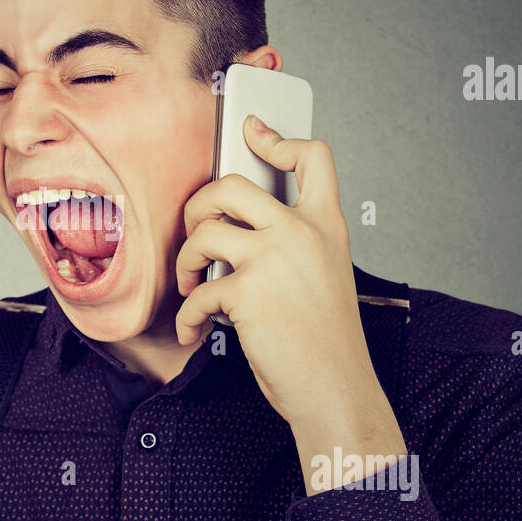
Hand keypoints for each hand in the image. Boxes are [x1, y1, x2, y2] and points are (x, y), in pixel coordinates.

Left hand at [174, 115, 404, 487]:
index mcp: (326, 226)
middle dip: (198, 207)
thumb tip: (240, 231)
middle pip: (231, 183)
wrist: (336, 390)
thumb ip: (294, 244)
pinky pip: (197, 292)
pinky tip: (196, 330)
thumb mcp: (325, 275)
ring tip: (190, 285)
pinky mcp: (246, 291)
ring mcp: (273, 258)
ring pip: (204, 232)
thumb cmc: (327, 343)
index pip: (313, 157)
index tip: (253, 131)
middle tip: (195, 231)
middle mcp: (301, 233)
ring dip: (185, 262)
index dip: (278, 138)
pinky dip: (188, 317)